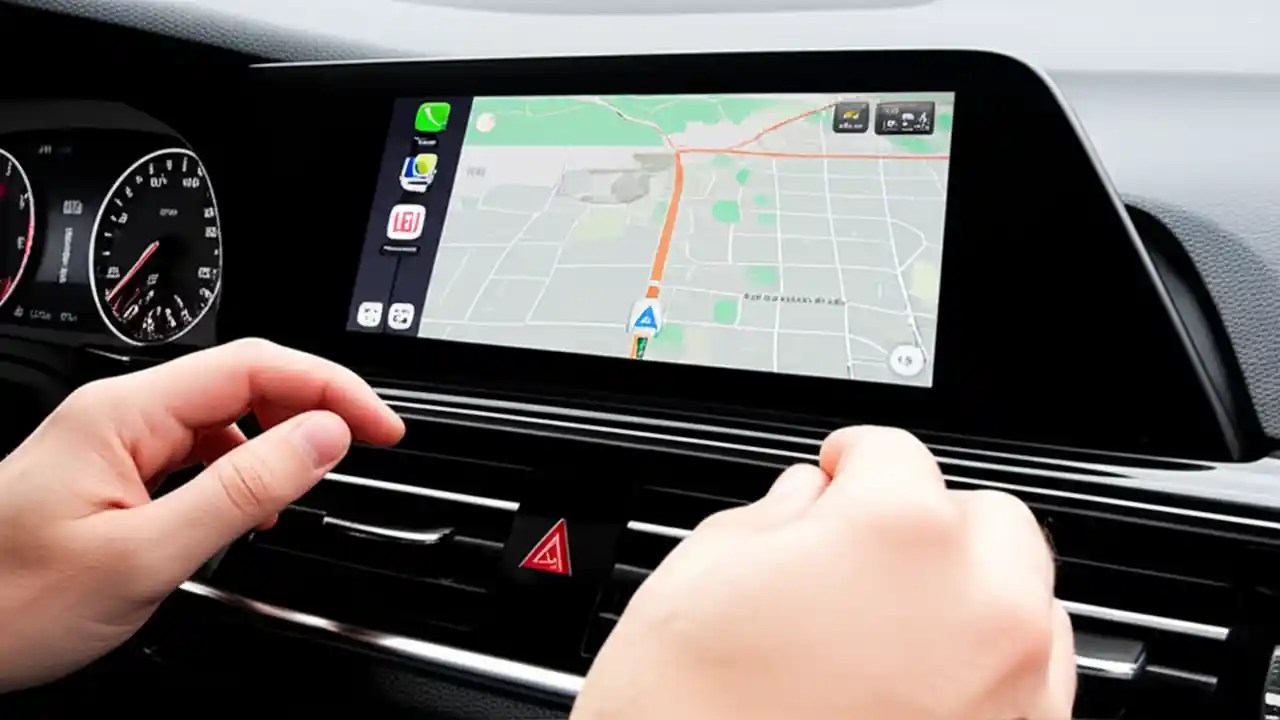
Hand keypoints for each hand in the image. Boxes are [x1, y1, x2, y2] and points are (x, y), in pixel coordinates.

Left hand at [0, 339, 403, 690]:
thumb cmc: (10, 603)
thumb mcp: (143, 555)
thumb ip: (242, 489)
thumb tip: (322, 437)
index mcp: (124, 414)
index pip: (255, 366)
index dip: (330, 388)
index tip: (380, 426)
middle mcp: (120, 415)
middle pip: (244, 382)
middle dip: (313, 408)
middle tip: (366, 448)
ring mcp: (116, 442)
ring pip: (224, 420)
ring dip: (276, 444)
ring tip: (302, 488)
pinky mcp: (116, 474)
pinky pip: (198, 454)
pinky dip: (241, 474)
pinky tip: (249, 509)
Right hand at [574, 427, 1074, 719]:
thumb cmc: (682, 718)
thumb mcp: (695, 581)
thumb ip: (770, 517)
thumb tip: (805, 500)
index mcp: (895, 531)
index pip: (892, 451)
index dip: (850, 461)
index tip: (838, 475)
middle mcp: (978, 605)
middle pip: (984, 519)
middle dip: (925, 523)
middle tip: (860, 556)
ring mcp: (1012, 691)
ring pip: (1023, 600)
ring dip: (969, 595)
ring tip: (889, 629)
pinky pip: (1036, 682)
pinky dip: (990, 668)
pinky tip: (916, 684)